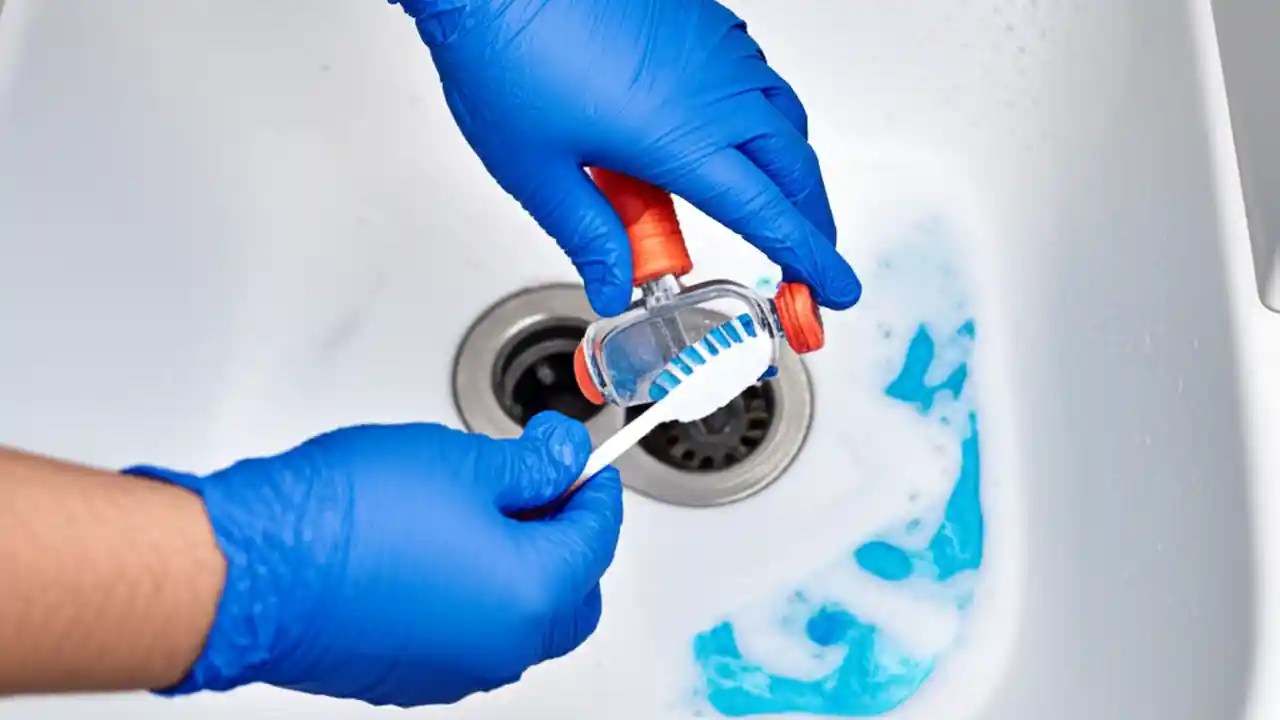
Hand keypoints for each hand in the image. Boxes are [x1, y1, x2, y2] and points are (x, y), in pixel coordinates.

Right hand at [128, 412, 622, 707]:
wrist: (253, 569)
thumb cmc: (346, 519)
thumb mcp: (462, 463)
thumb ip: (530, 466)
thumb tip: (566, 458)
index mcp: (533, 595)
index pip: (596, 539)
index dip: (594, 488)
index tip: (581, 460)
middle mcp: (502, 647)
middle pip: (573, 594)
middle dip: (569, 538)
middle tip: (539, 486)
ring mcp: (454, 670)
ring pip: (520, 620)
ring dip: (521, 568)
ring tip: (482, 510)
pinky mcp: (408, 676)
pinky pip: (468, 636)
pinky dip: (475, 596)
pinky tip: (441, 549)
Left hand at [394, 0, 860, 315]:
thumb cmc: (508, 54)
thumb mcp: (539, 171)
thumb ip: (588, 234)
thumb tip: (612, 285)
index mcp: (684, 140)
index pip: (770, 217)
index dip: (809, 260)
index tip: (835, 291)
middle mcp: (716, 91)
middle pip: (796, 171)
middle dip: (813, 224)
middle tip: (810, 262)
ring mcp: (716, 49)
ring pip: (783, 120)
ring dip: (792, 173)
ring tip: (777, 207)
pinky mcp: (703, 21)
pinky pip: (758, 78)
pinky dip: (765, 120)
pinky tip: (735, 137)